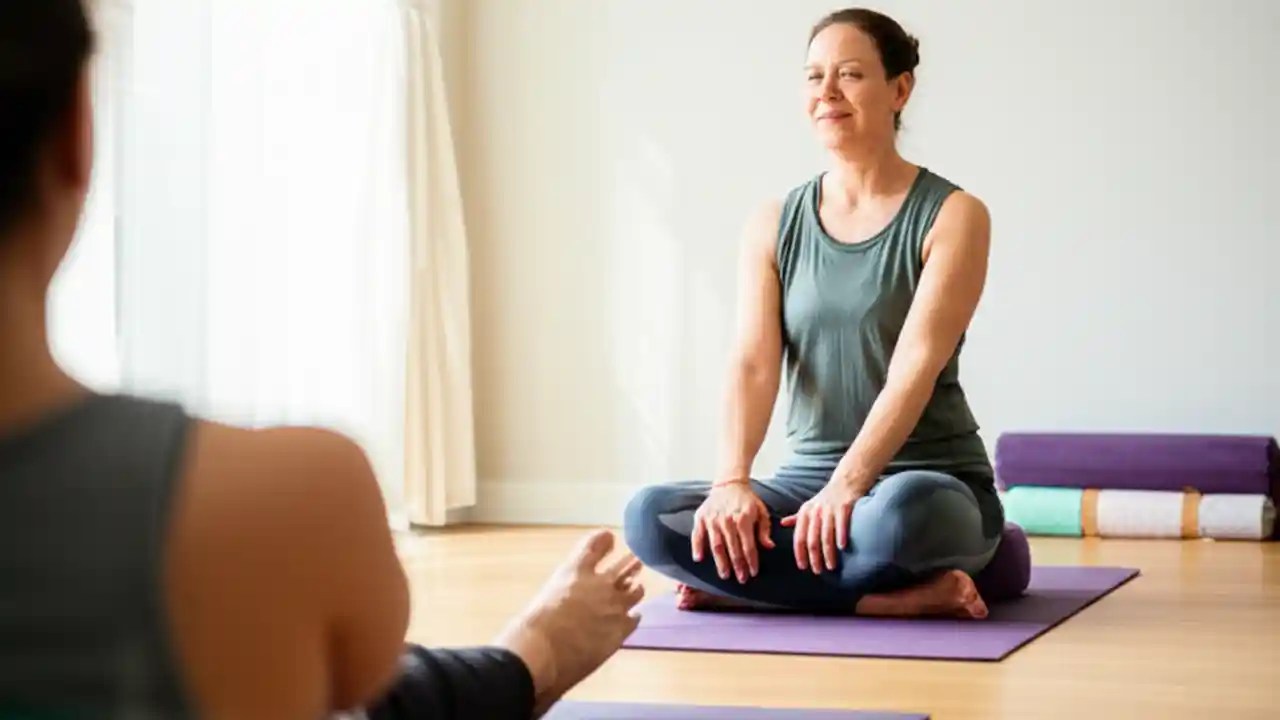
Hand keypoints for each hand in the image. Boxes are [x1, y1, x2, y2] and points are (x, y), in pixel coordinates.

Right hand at [494, 530, 644, 716]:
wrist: (543, 651)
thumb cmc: (534, 625)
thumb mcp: (548, 595)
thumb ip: (566, 591)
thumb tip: (574, 600)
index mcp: (575, 570)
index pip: (595, 545)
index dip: (604, 539)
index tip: (610, 537)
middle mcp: (600, 582)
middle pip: (624, 566)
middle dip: (631, 563)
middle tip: (636, 561)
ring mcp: (614, 605)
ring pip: (635, 591)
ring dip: (635, 588)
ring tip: (637, 587)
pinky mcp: (622, 628)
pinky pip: (636, 617)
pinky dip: (634, 615)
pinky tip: (634, 616)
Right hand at [691, 482, 775, 583]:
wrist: (729, 485)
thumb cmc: (747, 501)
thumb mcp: (761, 512)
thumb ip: (764, 530)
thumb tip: (769, 546)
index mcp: (744, 518)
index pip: (748, 545)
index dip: (751, 560)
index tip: (753, 572)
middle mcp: (727, 520)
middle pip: (732, 548)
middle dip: (738, 566)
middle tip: (741, 579)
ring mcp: (712, 519)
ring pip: (716, 545)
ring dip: (721, 562)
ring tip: (724, 575)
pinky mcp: (701, 517)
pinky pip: (697, 535)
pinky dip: (697, 547)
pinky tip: (699, 559)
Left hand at [781, 480, 862, 573]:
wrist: (845, 483)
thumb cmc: (825, 499)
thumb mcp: (808, 507)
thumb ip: (796, 518)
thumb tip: (782, 523)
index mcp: (805, 513)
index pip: (799, 537)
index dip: (799, 553)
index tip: (802, 567)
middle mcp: (815, 512)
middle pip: (812, 540)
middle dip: (814, 558)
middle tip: (817, 571)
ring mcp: (829, 509)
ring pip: (826, 535)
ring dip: (828, 553)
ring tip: (830, 566)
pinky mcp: (844, 507)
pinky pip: (841, 524)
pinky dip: (841, 536)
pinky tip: (842, 548)